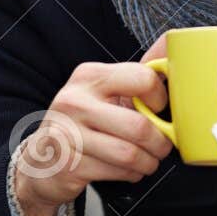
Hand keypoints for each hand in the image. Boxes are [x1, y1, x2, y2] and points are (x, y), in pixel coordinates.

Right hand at [10, 37, 174, 215]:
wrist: (42, 159)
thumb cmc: (85, 121)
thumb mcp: (105, 91)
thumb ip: (138, 72)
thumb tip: (174, 40)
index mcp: (89, 76)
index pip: (142, 79)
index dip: (160, 98)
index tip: (159, 109)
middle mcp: (75, 101)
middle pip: (139, 126)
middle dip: (161, 143)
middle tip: (162, 146)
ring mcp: (68, 133)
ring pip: (130, 154)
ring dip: (148, 162)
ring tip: (148, 161)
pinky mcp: (69, 164)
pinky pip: (117, 172)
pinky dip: (132, 174)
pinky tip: (129, 170)